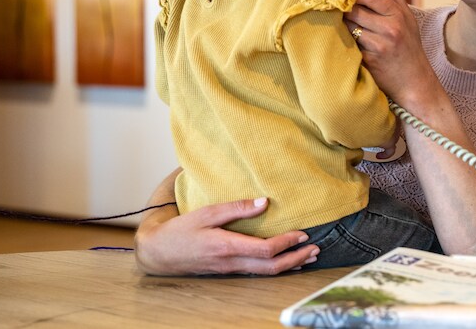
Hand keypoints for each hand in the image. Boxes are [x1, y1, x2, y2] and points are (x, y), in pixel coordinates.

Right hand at [134, 197, 318, 275]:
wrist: (158, 252)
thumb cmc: (180, 230)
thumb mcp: (206, 213)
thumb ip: (237, 208)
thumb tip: (265, 202)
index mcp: (227, 246)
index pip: (266, 250)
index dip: (288, 243)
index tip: (304, 233)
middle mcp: (232, 262)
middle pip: (271, 267)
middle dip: (297, 258)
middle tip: (317, 249)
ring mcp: (230, 269)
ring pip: (266, 273)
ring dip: (290, 265)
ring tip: (309, 256)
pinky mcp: (228, 270)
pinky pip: (257, 272)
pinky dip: (276, 268)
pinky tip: (285, 262)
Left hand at [344, 0, 438, 101]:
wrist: (415, 81)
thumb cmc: (410, 49)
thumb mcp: (409, 21)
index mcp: (398, 15)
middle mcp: (390, 29)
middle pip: (354, 10)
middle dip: (345, 9)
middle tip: (340, 9)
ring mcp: (379, 45)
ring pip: (349, 27)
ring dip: (344, 26)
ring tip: (345, 26)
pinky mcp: (369, 60)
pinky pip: (350, 44)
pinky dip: (346, 42)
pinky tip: (348, 43)